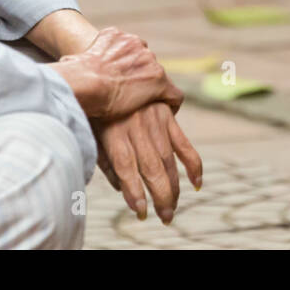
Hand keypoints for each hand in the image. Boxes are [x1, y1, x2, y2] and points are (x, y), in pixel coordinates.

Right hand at [51, 27, 183, 120]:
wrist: (86, 81)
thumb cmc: (74, 75)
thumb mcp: (74, 60)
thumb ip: (77, 60)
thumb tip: (67, 64)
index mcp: (115, 36)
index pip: (129, 49)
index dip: (127, 66)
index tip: (123, 79)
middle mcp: (134, 44)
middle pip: (145, 60)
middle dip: (140, 76)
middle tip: (132, 95)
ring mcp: (148, 61)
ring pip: (158, 76)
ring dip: (153, 90)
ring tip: (147, 107)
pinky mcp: (159, 81)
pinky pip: (174, 94)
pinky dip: (171, 104)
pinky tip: (165, 116)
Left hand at [93, 102, 203, 223]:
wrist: (109, 72)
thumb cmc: (96, 110)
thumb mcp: (92, 133)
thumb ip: (105, 161)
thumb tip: (121, 190)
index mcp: (113, 131)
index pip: (125, 167)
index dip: (134, 191)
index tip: (141, 212)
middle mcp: (136, 127)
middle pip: (151, 166)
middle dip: (160, 195)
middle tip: (165, 217)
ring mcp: (154, 121)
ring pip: (168, 159)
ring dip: (174, 186)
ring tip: (173, 208)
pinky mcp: (167, 116)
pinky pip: (184, 144)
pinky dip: (193, 164)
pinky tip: (197, 183)